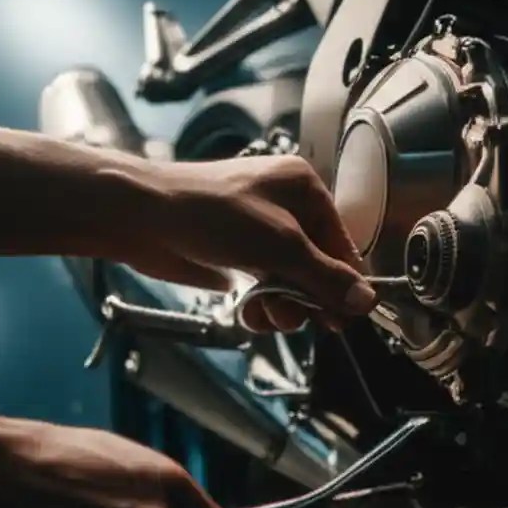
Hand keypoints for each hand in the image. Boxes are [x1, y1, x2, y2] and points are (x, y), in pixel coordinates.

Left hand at [100, 155, 375, 331]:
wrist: (141, 217)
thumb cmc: (210, 214)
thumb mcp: (280, 247)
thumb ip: (326, 278)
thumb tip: (366, 301)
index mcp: (303, 188)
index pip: (341, 243)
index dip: (343, 283)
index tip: (340, 318)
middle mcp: (284, 206)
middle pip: (316, 266)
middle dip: (306, 298)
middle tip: (296, 319)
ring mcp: (257, 230)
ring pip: (289, 280)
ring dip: (282, 306)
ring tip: (265, 315)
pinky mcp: (234, 252)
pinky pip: (263, 285)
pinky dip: (260, 303)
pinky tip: (249, 312)